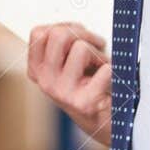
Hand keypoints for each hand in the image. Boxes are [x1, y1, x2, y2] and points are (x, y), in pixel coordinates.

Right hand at [27, 22, 111, 144]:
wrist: (104, 121)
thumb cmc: (89, 85)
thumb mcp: (67, 62)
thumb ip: (63, 44)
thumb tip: (74, 27)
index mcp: (37, 70)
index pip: (39, 33)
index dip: (64, 27)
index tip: (78, 36)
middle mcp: (45, 82)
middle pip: (59, 34)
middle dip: (83, 34)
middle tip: (95, 43)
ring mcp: (62, 93)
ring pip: (81, 48)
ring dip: (98, 53)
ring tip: (101, 65)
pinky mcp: (84, 103)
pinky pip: (104, 68)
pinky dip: (112, 69)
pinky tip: (109, 79)